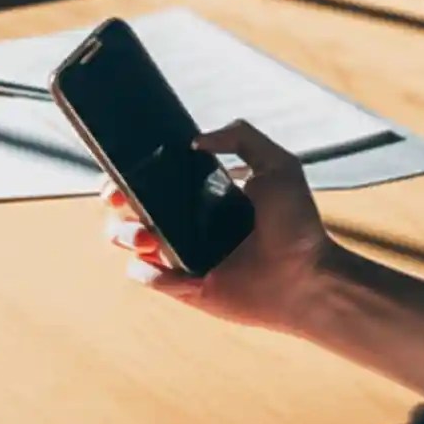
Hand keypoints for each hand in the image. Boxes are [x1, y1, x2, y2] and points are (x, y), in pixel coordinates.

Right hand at [105, 120, 332, 332]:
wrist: (309, 276)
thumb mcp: (279, 165)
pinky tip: (157, 261)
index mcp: (201, 194)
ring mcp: (181, 255)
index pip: (155, 177)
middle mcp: (186, 222)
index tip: (121, 165)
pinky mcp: (184, 287)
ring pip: (128, 239)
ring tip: (147, 235)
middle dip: (115, 196)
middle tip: (116, 196)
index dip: (132, 171)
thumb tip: (195, 140)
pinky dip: (143, 269)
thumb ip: (243, 137)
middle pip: (130, 205)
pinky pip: (145, 276)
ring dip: (125, 233)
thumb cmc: (297, 224)